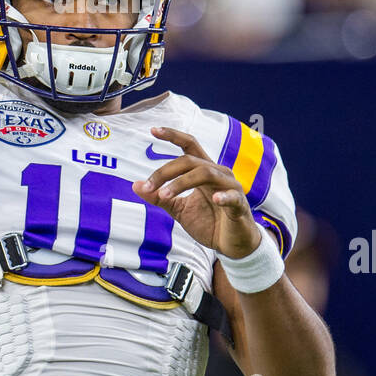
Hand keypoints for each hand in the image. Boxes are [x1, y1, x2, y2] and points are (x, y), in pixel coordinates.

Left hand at [132, 126, 262, 258]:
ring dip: (181, 182)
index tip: (153, 130)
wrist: (233, 245)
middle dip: (165, 171)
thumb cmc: (210, 224)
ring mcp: (230, 187)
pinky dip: (224, 196)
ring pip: (205, 173)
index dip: (173, 136)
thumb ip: (160, 198)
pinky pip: (232, 196)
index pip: (189, 146)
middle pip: (189, 160)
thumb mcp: (179, 210)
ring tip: (164, 195)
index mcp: (204, 171)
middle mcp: (218, 173)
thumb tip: (136, 185)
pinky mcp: (239, 205)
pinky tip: (215, 199)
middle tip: (148, 186)